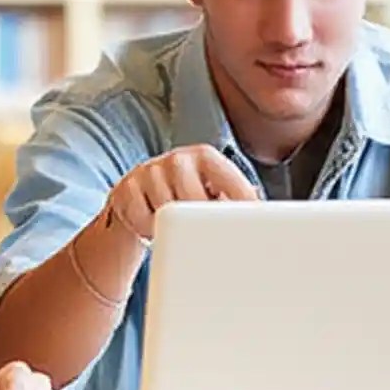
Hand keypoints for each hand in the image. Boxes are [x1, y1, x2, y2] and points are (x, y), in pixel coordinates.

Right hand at [104, 144, 259, 241]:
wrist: (140, 196)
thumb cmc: (188, 196)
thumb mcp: (215, 191)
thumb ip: (238, 198)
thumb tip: (264, 217)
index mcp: (206, 157)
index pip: (231, 182)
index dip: (243, 208)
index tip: (252, 229)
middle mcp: (178, 159)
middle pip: (196, 202)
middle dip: (201, 223)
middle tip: (202, 232)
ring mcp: (149, 171)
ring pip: (167, 213)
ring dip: (173, 227)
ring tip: (175, 223)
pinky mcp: (125, 188)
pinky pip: (142, 220)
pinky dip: (149, 228)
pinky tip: (154, 221)